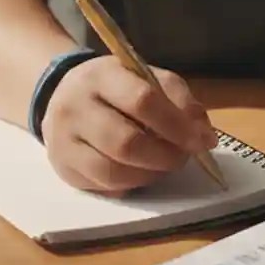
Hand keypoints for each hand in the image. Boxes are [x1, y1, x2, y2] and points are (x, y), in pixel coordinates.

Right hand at [41, 57, 217, 195]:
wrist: (62, 95)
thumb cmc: (115, 87)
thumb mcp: (146, 76)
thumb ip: (178, 98)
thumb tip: (203, 134)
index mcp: (101, 76)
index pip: (142, 101)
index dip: (177, 125)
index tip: (203, 141)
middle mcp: (75, 107)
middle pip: (126, 143)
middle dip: (165, 156)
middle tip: (183, 157)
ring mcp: (63, 141)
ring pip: (113, 172)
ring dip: (150, 175)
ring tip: (163, 165)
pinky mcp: (63, 168)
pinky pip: (104, 187)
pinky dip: (131, 184)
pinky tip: (140, 171)